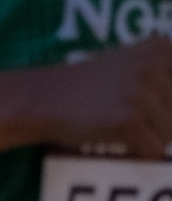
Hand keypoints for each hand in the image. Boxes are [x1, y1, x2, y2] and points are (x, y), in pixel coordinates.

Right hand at [47, 38, 171, 157]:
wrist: (42, 98)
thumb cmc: (90, 87)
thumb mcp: (134, 66)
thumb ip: (168, 79)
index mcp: (162, 48)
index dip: (167, 106)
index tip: (146, 106)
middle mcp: (155, 67)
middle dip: (159, 123)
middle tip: (125, 112)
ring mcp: (142, 94)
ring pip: (170, 136)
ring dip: (147, 138)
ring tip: (117, 121)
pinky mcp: (129, 120)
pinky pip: (153, 151)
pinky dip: (137, 152)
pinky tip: (113, 135)